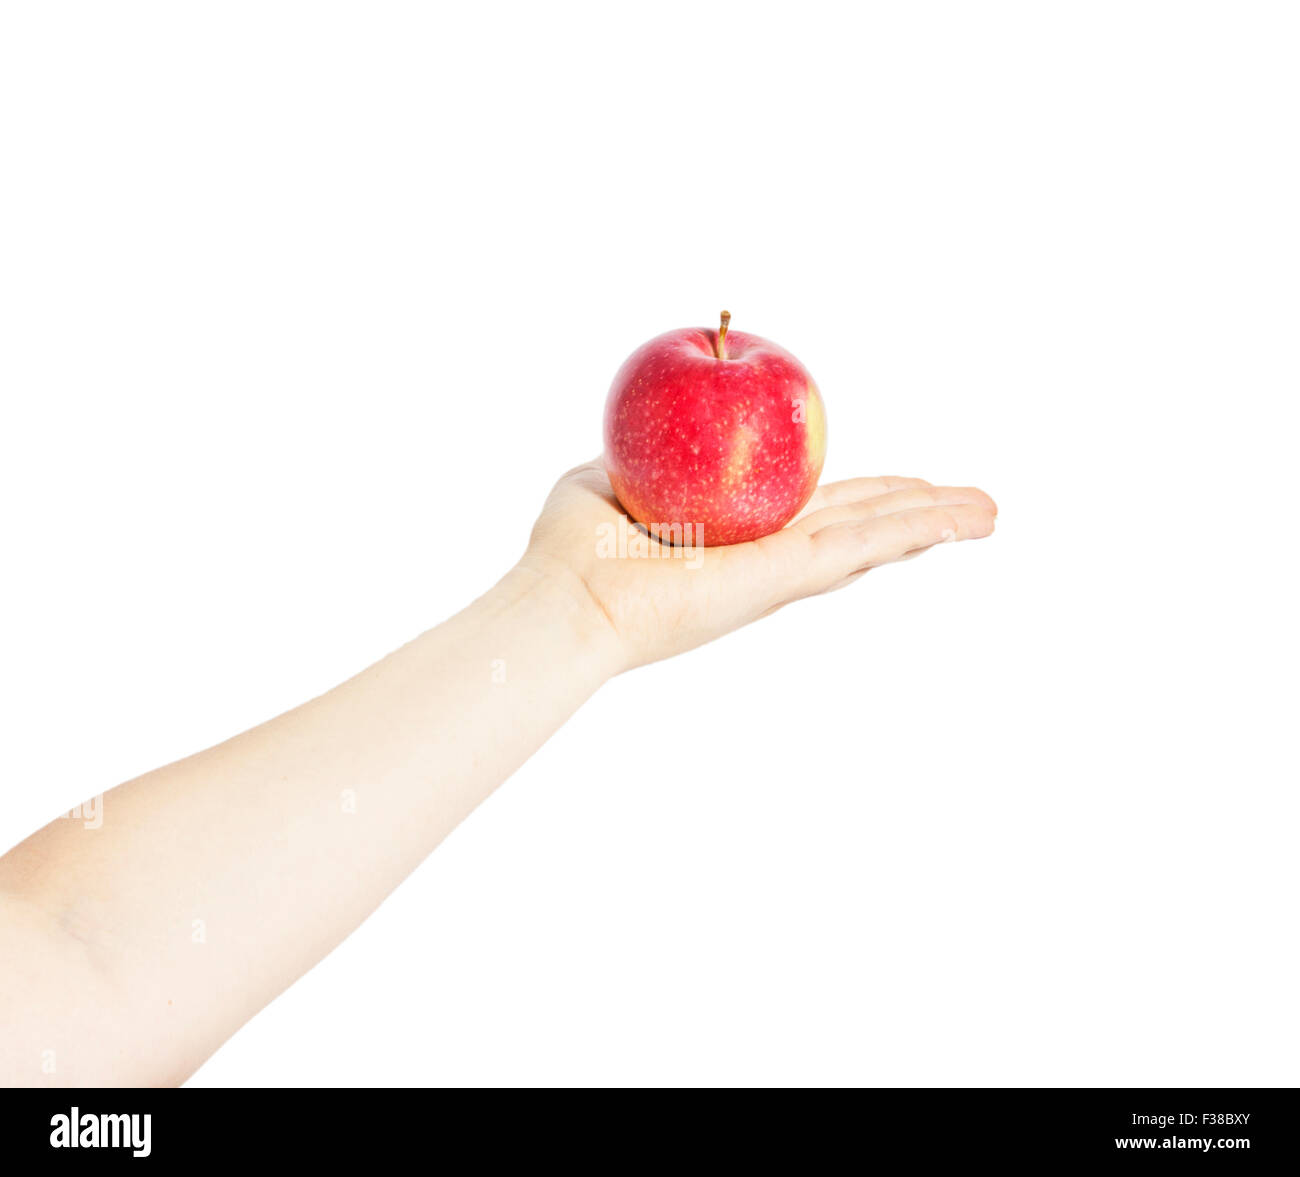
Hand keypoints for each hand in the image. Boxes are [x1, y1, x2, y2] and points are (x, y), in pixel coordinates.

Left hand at [520, 459, 996, 672]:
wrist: (567, 598)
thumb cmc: (572, 548)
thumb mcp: (606, 477)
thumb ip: (635, 459)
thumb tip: (641, 441)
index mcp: (737, 538)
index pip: (814, 510)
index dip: (863, 495)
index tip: (902, 485)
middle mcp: (767, 561)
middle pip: (860, 528)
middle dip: (919, 515)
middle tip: (976, 505)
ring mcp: (780, 574)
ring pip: (874, 540)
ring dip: (936, 523)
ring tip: (990, 512)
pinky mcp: (782, 579)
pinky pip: (860, 544)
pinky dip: (915, 529)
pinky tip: (961, 520)